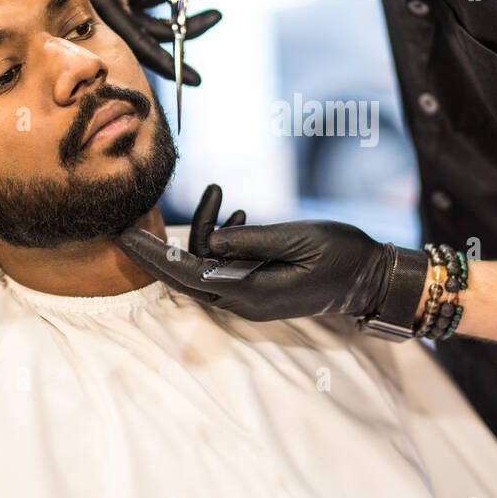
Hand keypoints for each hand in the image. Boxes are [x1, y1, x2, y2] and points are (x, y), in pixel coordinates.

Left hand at [116, 185, 413, 321]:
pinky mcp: (259, 288)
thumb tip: (207, 240)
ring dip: (204, 232)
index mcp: (249, 293)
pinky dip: (222, 241)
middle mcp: (243, 302)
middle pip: (186, 275)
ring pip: (206, 267)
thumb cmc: (343, 254)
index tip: (122, 235)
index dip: (150, 255)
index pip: (184, 275)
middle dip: (161, 246)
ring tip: (218, 195)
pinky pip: (225, 267)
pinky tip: (234, 214)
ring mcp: (251, 298)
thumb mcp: (297, 238)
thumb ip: (250, 240)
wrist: (373, 277)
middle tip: (136, 218)